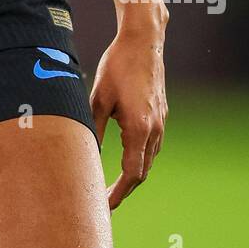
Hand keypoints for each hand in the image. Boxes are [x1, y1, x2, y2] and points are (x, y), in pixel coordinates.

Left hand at [89, 23, 167, 208]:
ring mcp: (161, 122)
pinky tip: (125, 156)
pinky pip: (152, 145)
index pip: (131, 174)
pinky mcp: (161, 114)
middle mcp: (155, 130)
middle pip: (142, 172)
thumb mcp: (98, 97)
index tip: (105, 206)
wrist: (143, 41)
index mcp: (139, 128)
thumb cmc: (117, 65)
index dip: (118, 194)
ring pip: (148, 159)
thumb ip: (93, 129)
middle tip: (104, 200)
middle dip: (124, 189)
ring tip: (112, 183)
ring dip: (132, 174)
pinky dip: (139, 158)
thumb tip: (87, 155)